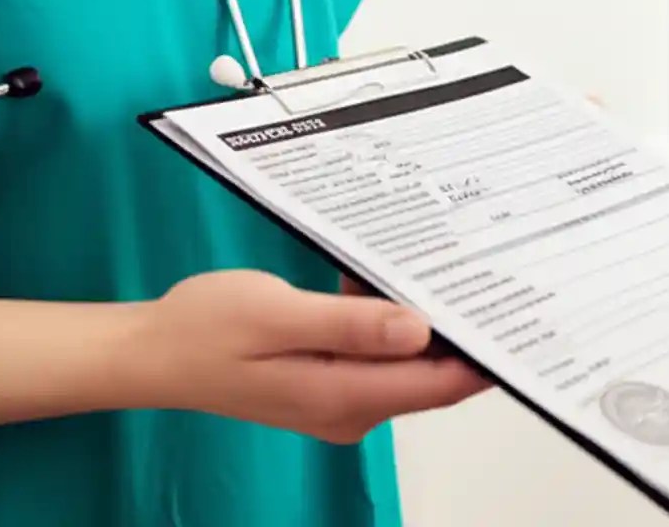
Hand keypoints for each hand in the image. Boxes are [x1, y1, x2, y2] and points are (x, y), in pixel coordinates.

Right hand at [133, 270, 488, 443]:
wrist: (153, 350)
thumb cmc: (205, 329)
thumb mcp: (277, 316)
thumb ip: (350, 325)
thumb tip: (419, 331)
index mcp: (342, 396)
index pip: (436, 386)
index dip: (482, 357)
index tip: (515, 317)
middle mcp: (350, 407)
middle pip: (428, 374)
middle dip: (457, 328)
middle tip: (482, 269)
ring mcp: (339, 397)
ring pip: (403, 358)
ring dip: (417, 315)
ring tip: (433, 261)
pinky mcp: (328, 379)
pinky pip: (376, 351)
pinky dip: (384, 316)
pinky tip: (375, 277)